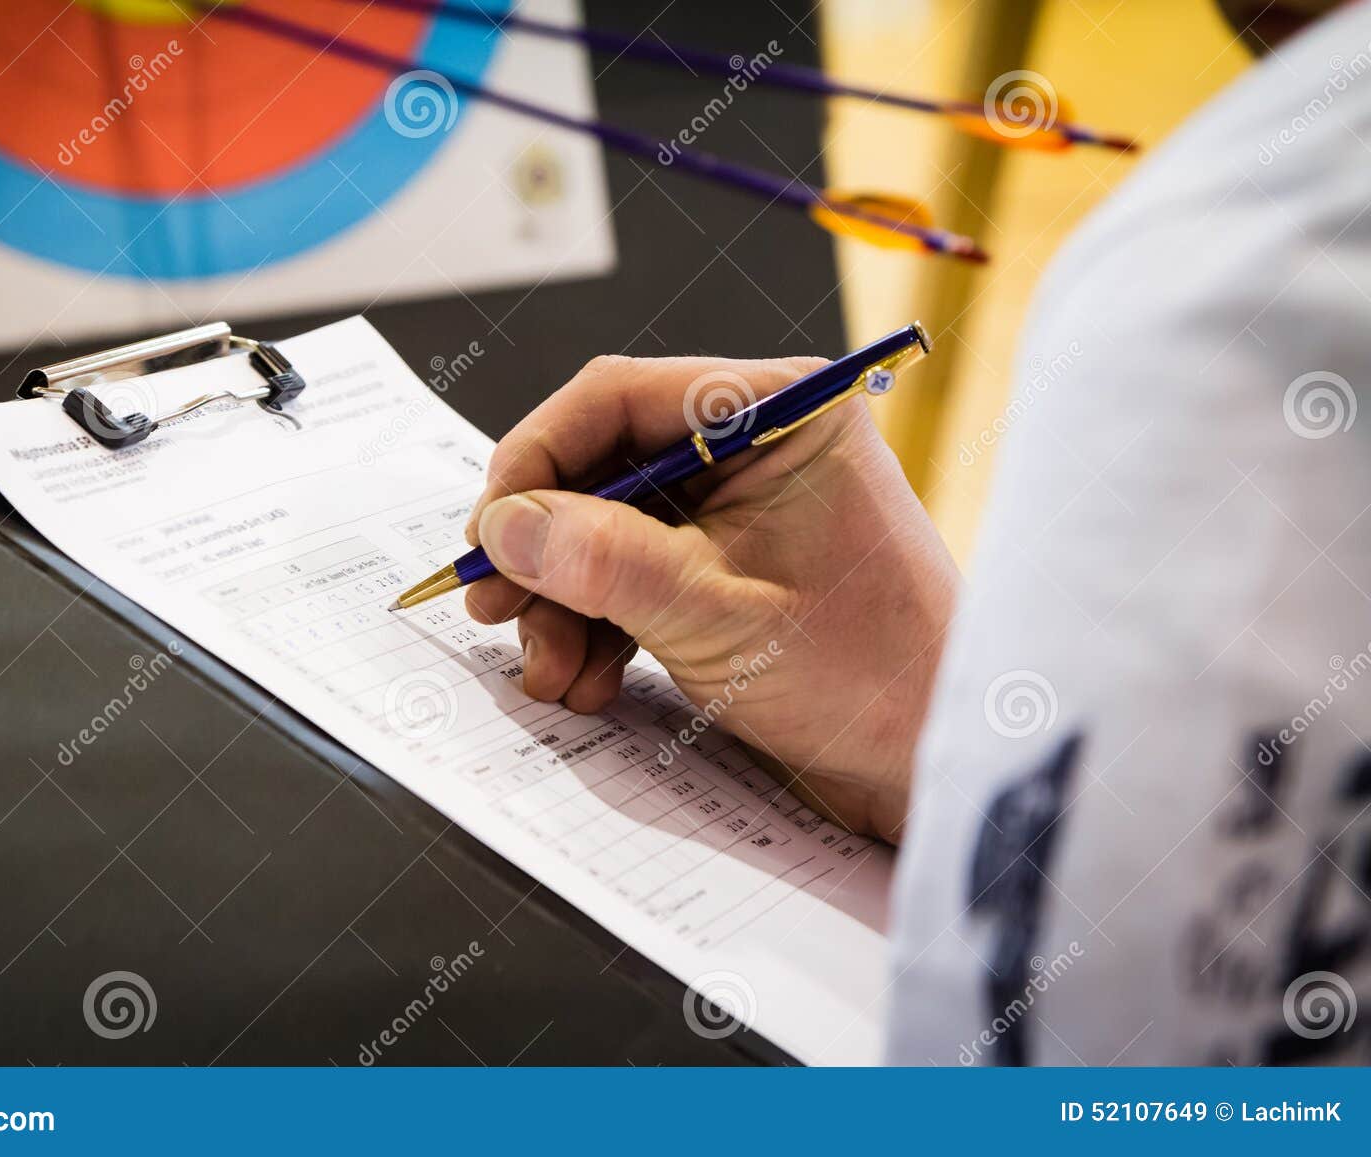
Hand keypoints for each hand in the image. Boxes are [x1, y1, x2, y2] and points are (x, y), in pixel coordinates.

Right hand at [461, 355, 959, 841]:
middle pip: (602, 467)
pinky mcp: (725, 567)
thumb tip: (507, 526)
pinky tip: (586, 678)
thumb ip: (603, 562)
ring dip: (563, 601)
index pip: (617, 397)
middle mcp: (753, 446)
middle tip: (496, 608)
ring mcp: (737, 509)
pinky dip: (597, 624)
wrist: (931, 763)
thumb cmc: (870, 675)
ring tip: (549, 671)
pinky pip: (632, 574)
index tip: (490, 529)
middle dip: (545, 549)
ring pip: (606, 529)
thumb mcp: (716, 613)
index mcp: (775, 412)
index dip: (536, 458)